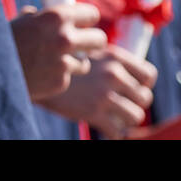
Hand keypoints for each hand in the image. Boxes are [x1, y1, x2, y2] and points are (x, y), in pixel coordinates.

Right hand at [11, 3, 107, 100]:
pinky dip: (60, 75)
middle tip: (84, 43)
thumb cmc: (5, 40)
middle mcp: (64, 38)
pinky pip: (69, 76)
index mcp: (56, 16)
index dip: (88, 19)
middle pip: (99, 39)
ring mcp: (64, 62)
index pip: (91, 14)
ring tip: (58, 60)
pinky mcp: (61, 82)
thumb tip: (58, 16)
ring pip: (86, 62)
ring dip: (76, 61)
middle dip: (92, 41)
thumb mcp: (23, 20)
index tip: (86, 23)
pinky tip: (44, 72)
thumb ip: (44, 18)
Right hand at [39, 44, 156, 138]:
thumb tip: (116, 68)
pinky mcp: (93, 113)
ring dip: (126, 120)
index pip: (149, 74)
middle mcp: (113, 73)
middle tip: (121, 105)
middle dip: (135, 104)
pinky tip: (105, 128)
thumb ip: (98, 53)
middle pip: (145, 97)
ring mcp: (104, 94)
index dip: (143, 84)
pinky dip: (114, 133)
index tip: (132, 88)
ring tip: (114, 117)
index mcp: (113, 55)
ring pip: (136, 116)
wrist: (32, 68)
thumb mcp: (80, 46)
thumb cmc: (54, 56)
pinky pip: (118, 132)